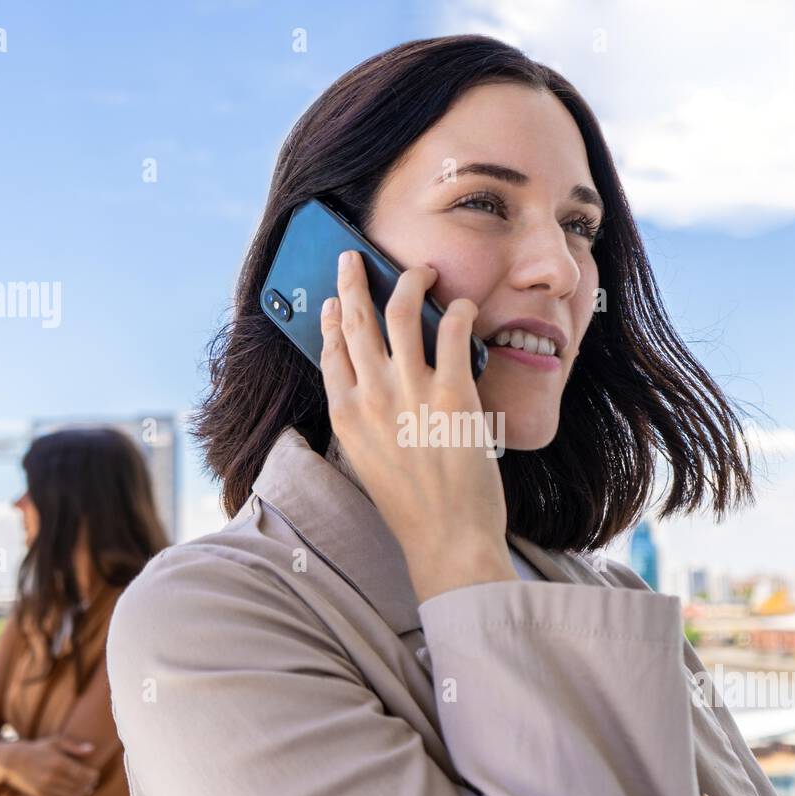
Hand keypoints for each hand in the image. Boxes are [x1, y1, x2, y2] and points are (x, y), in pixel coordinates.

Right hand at [3, 735, 99, 795]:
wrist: (13, 761)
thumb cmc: (38, 749)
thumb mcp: (55, 742)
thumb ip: (74, 746)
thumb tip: (92, 749)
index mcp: (59, 763)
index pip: (83, 774)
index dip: (92, 776)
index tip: (95, 775)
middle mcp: (52, 777)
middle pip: (78, 786)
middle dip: (88, 786)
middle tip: (93, 784)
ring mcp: (45, 788)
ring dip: (81, 795)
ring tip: (87, 791)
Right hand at [320, 250, 517, 602]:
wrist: (445, 538)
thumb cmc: (413, 507)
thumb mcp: (370, 461)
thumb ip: (367, 421)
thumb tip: (375, 386)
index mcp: (345, 416)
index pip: (330, 351)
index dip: (331, 319)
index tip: (333, 301)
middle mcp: (371, 396)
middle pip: (355, 319)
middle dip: (353, 279)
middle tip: (355, 257)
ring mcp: (411, 391)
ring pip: (400, 310)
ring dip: (410, 279)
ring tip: (422, 269)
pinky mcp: (452, 393)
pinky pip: (453, 330)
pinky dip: (458, 310)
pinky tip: (464, 306)